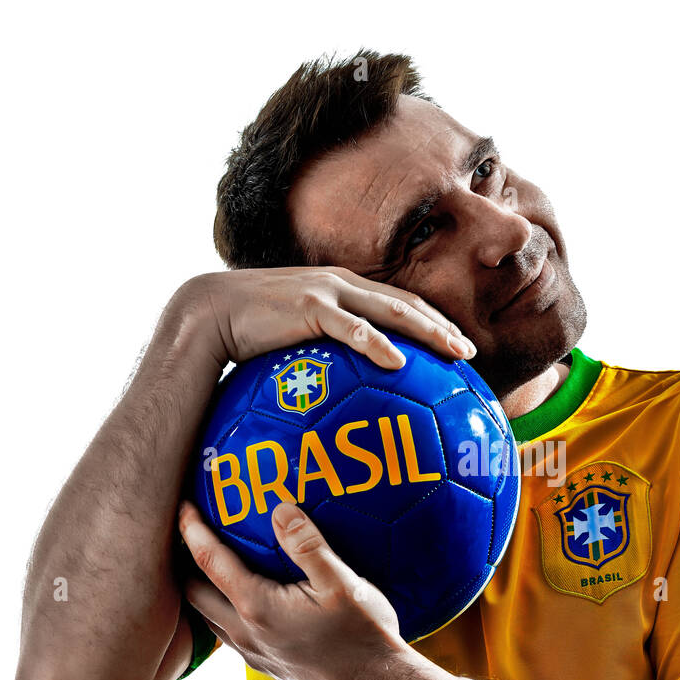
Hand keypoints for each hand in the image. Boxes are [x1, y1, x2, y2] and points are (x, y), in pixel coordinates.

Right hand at [170, 266, 475, 369]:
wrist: (209, 313)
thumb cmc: (250, 334)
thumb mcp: (296, 340)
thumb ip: (324, 355)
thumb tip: (342, 395)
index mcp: (343, 290)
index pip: (399, 303)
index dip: (432, 322)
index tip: (458, 347)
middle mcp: (342, 285)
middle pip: (407, 304)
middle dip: (443, 327)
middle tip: (471, 355)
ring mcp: (328, 293)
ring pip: (392, 310)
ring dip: (429, 332)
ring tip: (456, 354)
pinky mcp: (309, 307)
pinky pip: (352, 327)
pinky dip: (378, 343)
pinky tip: (399, 362)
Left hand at [176, 498, 412, 679]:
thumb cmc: (362, 634)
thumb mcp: (341, 582)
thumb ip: (307, 545)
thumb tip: (280, 509)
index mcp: (257, 607)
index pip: (209, 561)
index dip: (192, 529)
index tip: (184, 505)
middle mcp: (244, 633)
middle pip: (192, 592)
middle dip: (184, 561)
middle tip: (193, 532)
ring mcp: (252, 652)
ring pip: (206, 616)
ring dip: (201, 587)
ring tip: (212, 560)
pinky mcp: (264, 663)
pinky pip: (226, 631)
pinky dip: (220, 607)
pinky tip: (241, 595)